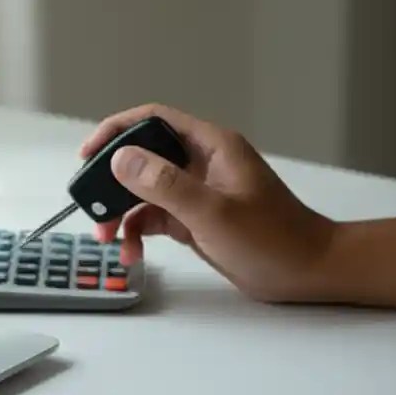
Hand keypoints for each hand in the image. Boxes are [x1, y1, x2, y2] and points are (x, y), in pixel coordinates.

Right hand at [80, 103, 337, 302]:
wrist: (308, 273)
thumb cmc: (274, 239)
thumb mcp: (213, 212)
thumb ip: (166, 184)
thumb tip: (120, 159)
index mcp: (210, 147)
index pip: (152, 121)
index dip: (115, 132)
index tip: (88, 155)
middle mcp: (199, 163)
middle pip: (140, 158)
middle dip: (111, 183)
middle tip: (92, 207)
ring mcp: (196, 191)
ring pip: (142, 192)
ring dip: (119, 213)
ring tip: (108, 238)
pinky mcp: (193, 218)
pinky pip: (153, 217)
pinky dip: (136, 232)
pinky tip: (132, 253)